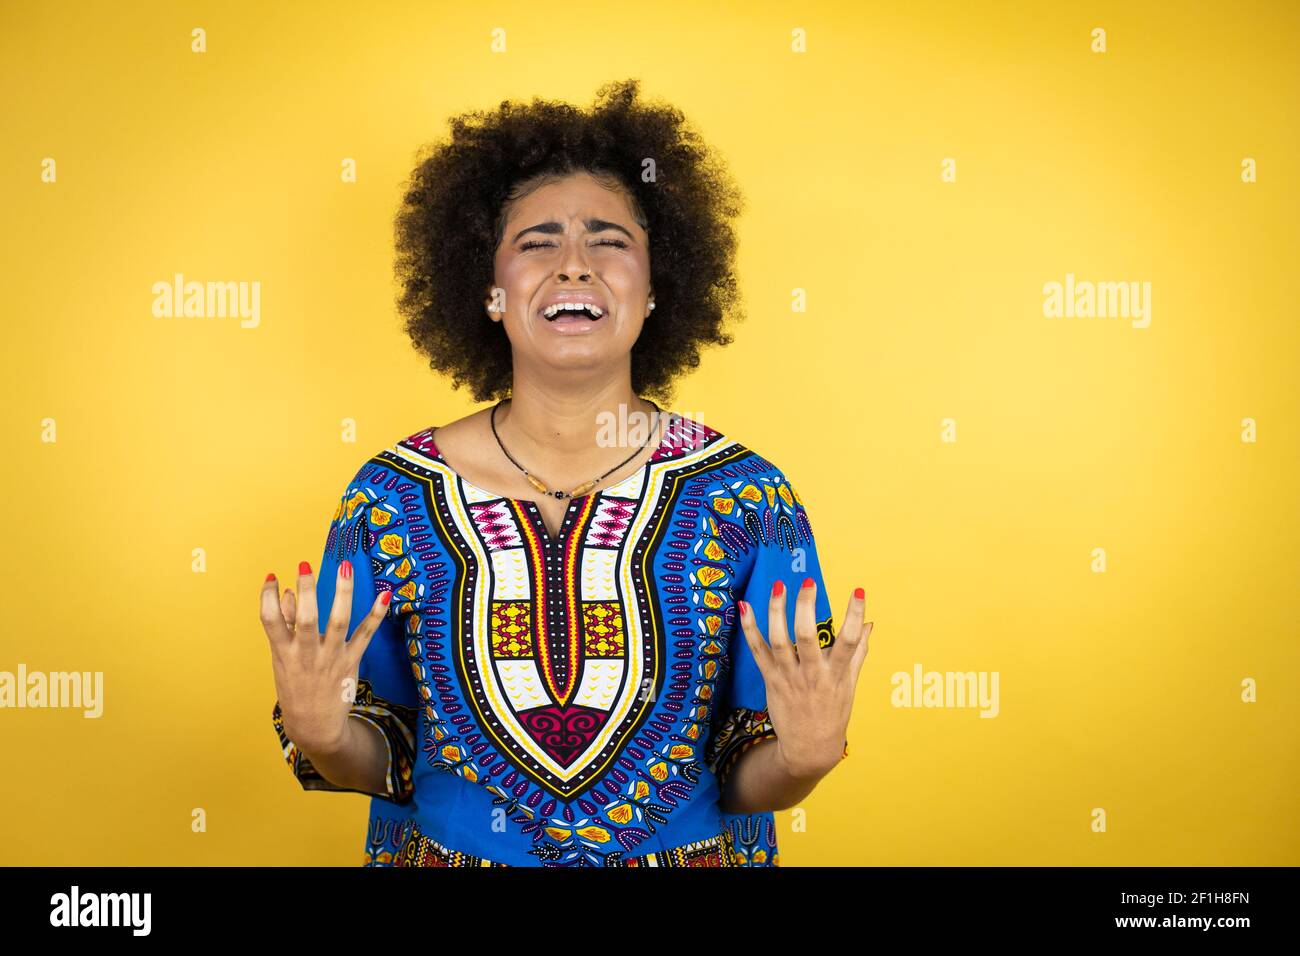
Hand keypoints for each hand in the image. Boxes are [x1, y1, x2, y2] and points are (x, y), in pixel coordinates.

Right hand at [259, 560, 390, 754]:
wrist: (314, 726)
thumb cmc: (295, 686)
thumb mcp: (282, 659)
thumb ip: (285, 625)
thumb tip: (286, 590)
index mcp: (284, 653)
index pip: (269, 621)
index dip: (268, 597)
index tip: (272, 575)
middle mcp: (307, 655)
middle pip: (306, 619)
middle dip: (306, 591)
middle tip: (305, 565)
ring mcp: (331, 658)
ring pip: (338, 622)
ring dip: (342, 593)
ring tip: (344, 567)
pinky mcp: (351, 662)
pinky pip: (365, 635)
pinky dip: (376, 615)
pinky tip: (385, 594)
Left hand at [736, 579, 872, 779]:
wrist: (809, 750)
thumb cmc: (832, 714)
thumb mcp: (850, 685)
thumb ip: (859, 652)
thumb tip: (870, 624)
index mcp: (836, 674)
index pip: (849, 641)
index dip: (855, 615)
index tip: (858, 591)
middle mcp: (812, 675)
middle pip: (808, 636)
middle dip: (807, 606)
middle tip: (809, 581)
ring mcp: (789, 677)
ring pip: (780, 641)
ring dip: (777, 611)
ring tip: (779, 586)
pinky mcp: (771, 680)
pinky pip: (757, 651)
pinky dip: (749, 628)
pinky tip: (745, 606)